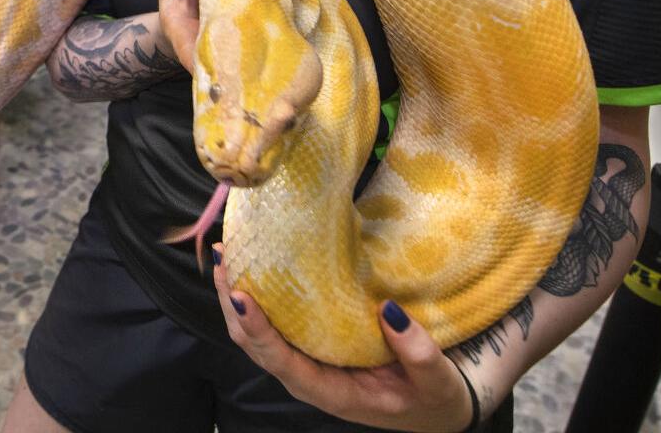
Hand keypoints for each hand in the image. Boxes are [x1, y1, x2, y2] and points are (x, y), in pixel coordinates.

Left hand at [214, 254, 479, 431]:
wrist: (435, 407)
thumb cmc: (432, 397)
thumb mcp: (436, 381)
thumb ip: (417, 352)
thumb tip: (390, 311)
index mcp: (331, 392)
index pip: (281, 362)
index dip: (257, 329)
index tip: (241, 296)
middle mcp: (308, 377)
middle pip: (254, 343)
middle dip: (232, 302)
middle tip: (225, 256)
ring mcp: (305, 362)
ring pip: (256, 332)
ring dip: (236, 295)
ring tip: (227, 253)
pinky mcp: (310, 346)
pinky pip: (274, 323)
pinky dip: (258, 295)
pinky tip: (253, 264)